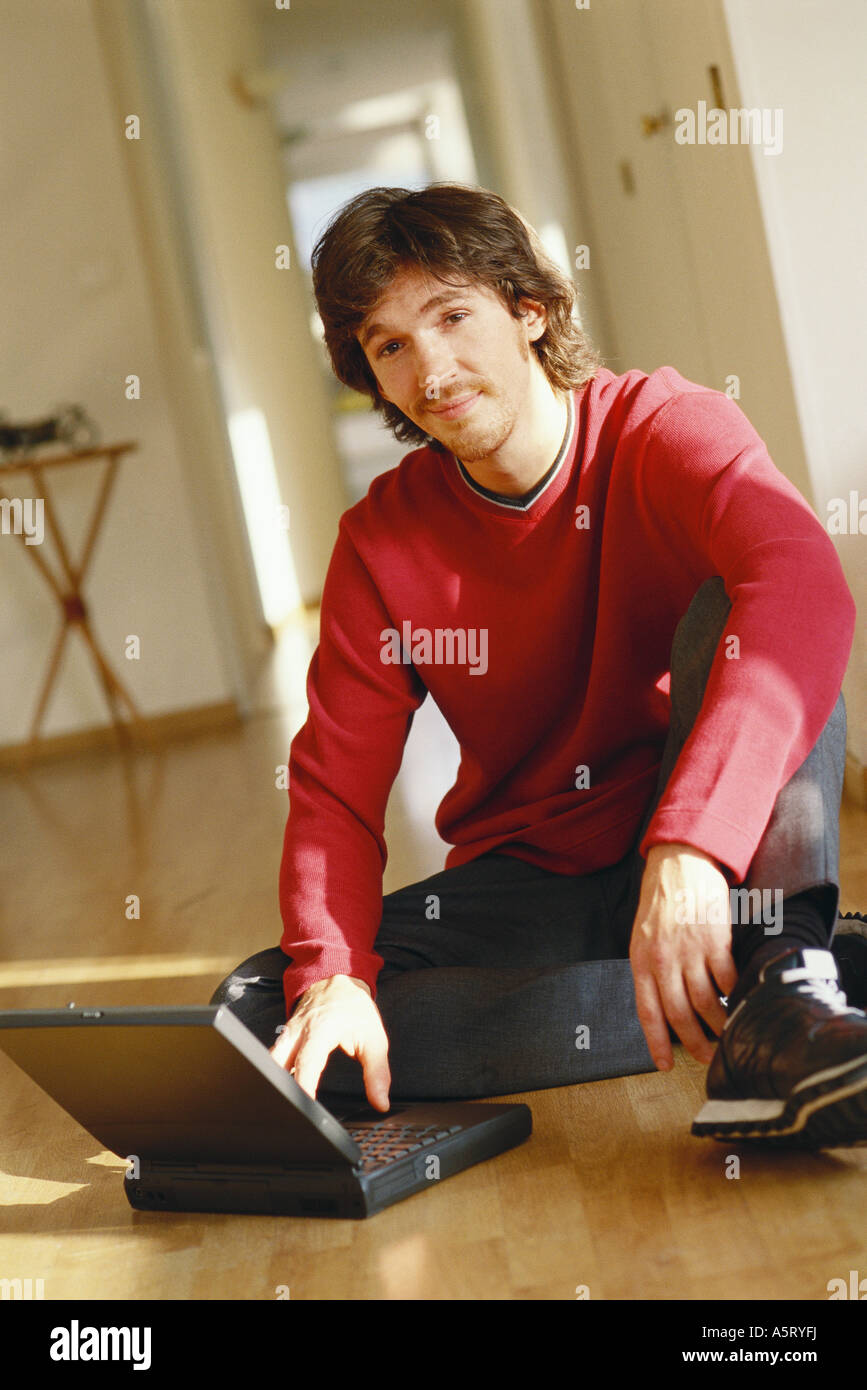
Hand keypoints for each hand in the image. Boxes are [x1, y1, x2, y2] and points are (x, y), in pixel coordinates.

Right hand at [269, 973, 390, 1110]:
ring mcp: (287, 1033)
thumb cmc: (355, 1008)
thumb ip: (377, 1073)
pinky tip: (282, 1093)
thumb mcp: (374, 1039)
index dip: (304, 1087)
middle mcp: (298, 1031)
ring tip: (282, 1107)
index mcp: (321, 1029)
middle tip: (288, 1114)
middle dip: (279, 1089)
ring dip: (274, 1082)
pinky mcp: (283, 1037)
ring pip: (270, 1062)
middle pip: (278, 1064)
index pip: (307, 1063)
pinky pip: (274, 1058)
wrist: (337, 978)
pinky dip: (276, 1075)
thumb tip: (381, 1103)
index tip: (304, 1108)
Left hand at [629, 843, 737, 1070]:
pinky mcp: (714, 939)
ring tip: (727, 1032)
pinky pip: (726, 977)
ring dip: (719, 1023)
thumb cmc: (660, 904)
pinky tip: (738, 999)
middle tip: (708, 1057)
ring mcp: (689, 950)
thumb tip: (664, 1008)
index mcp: (640, 961)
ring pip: (705, 1001)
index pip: (646, 1012)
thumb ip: (651, 971)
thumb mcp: (642, 938)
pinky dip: (734, 993)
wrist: (678, 864)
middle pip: (679, 1014)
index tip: (664, 1066)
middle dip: (695, 1043)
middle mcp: (663, 959)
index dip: (655, 1043)